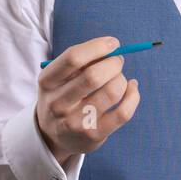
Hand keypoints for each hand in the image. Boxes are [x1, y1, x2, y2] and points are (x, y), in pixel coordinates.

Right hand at [35, 36, 140, 162]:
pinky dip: (133, 95)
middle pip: (94, 75)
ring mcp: (76, 122)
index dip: (98, 46)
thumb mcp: (58, 78)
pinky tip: (132, 88)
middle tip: (118, 61)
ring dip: (122, 79)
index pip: (73, 58)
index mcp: (47, 82)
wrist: (53, 136)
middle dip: (113, 63)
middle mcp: (58, 103)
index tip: (113, 43)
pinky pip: (123, 112)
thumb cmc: (63, 97)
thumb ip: (80, 62)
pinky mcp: (95, 135)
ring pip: (112, 91)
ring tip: (119, 78)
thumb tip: (113, 48)